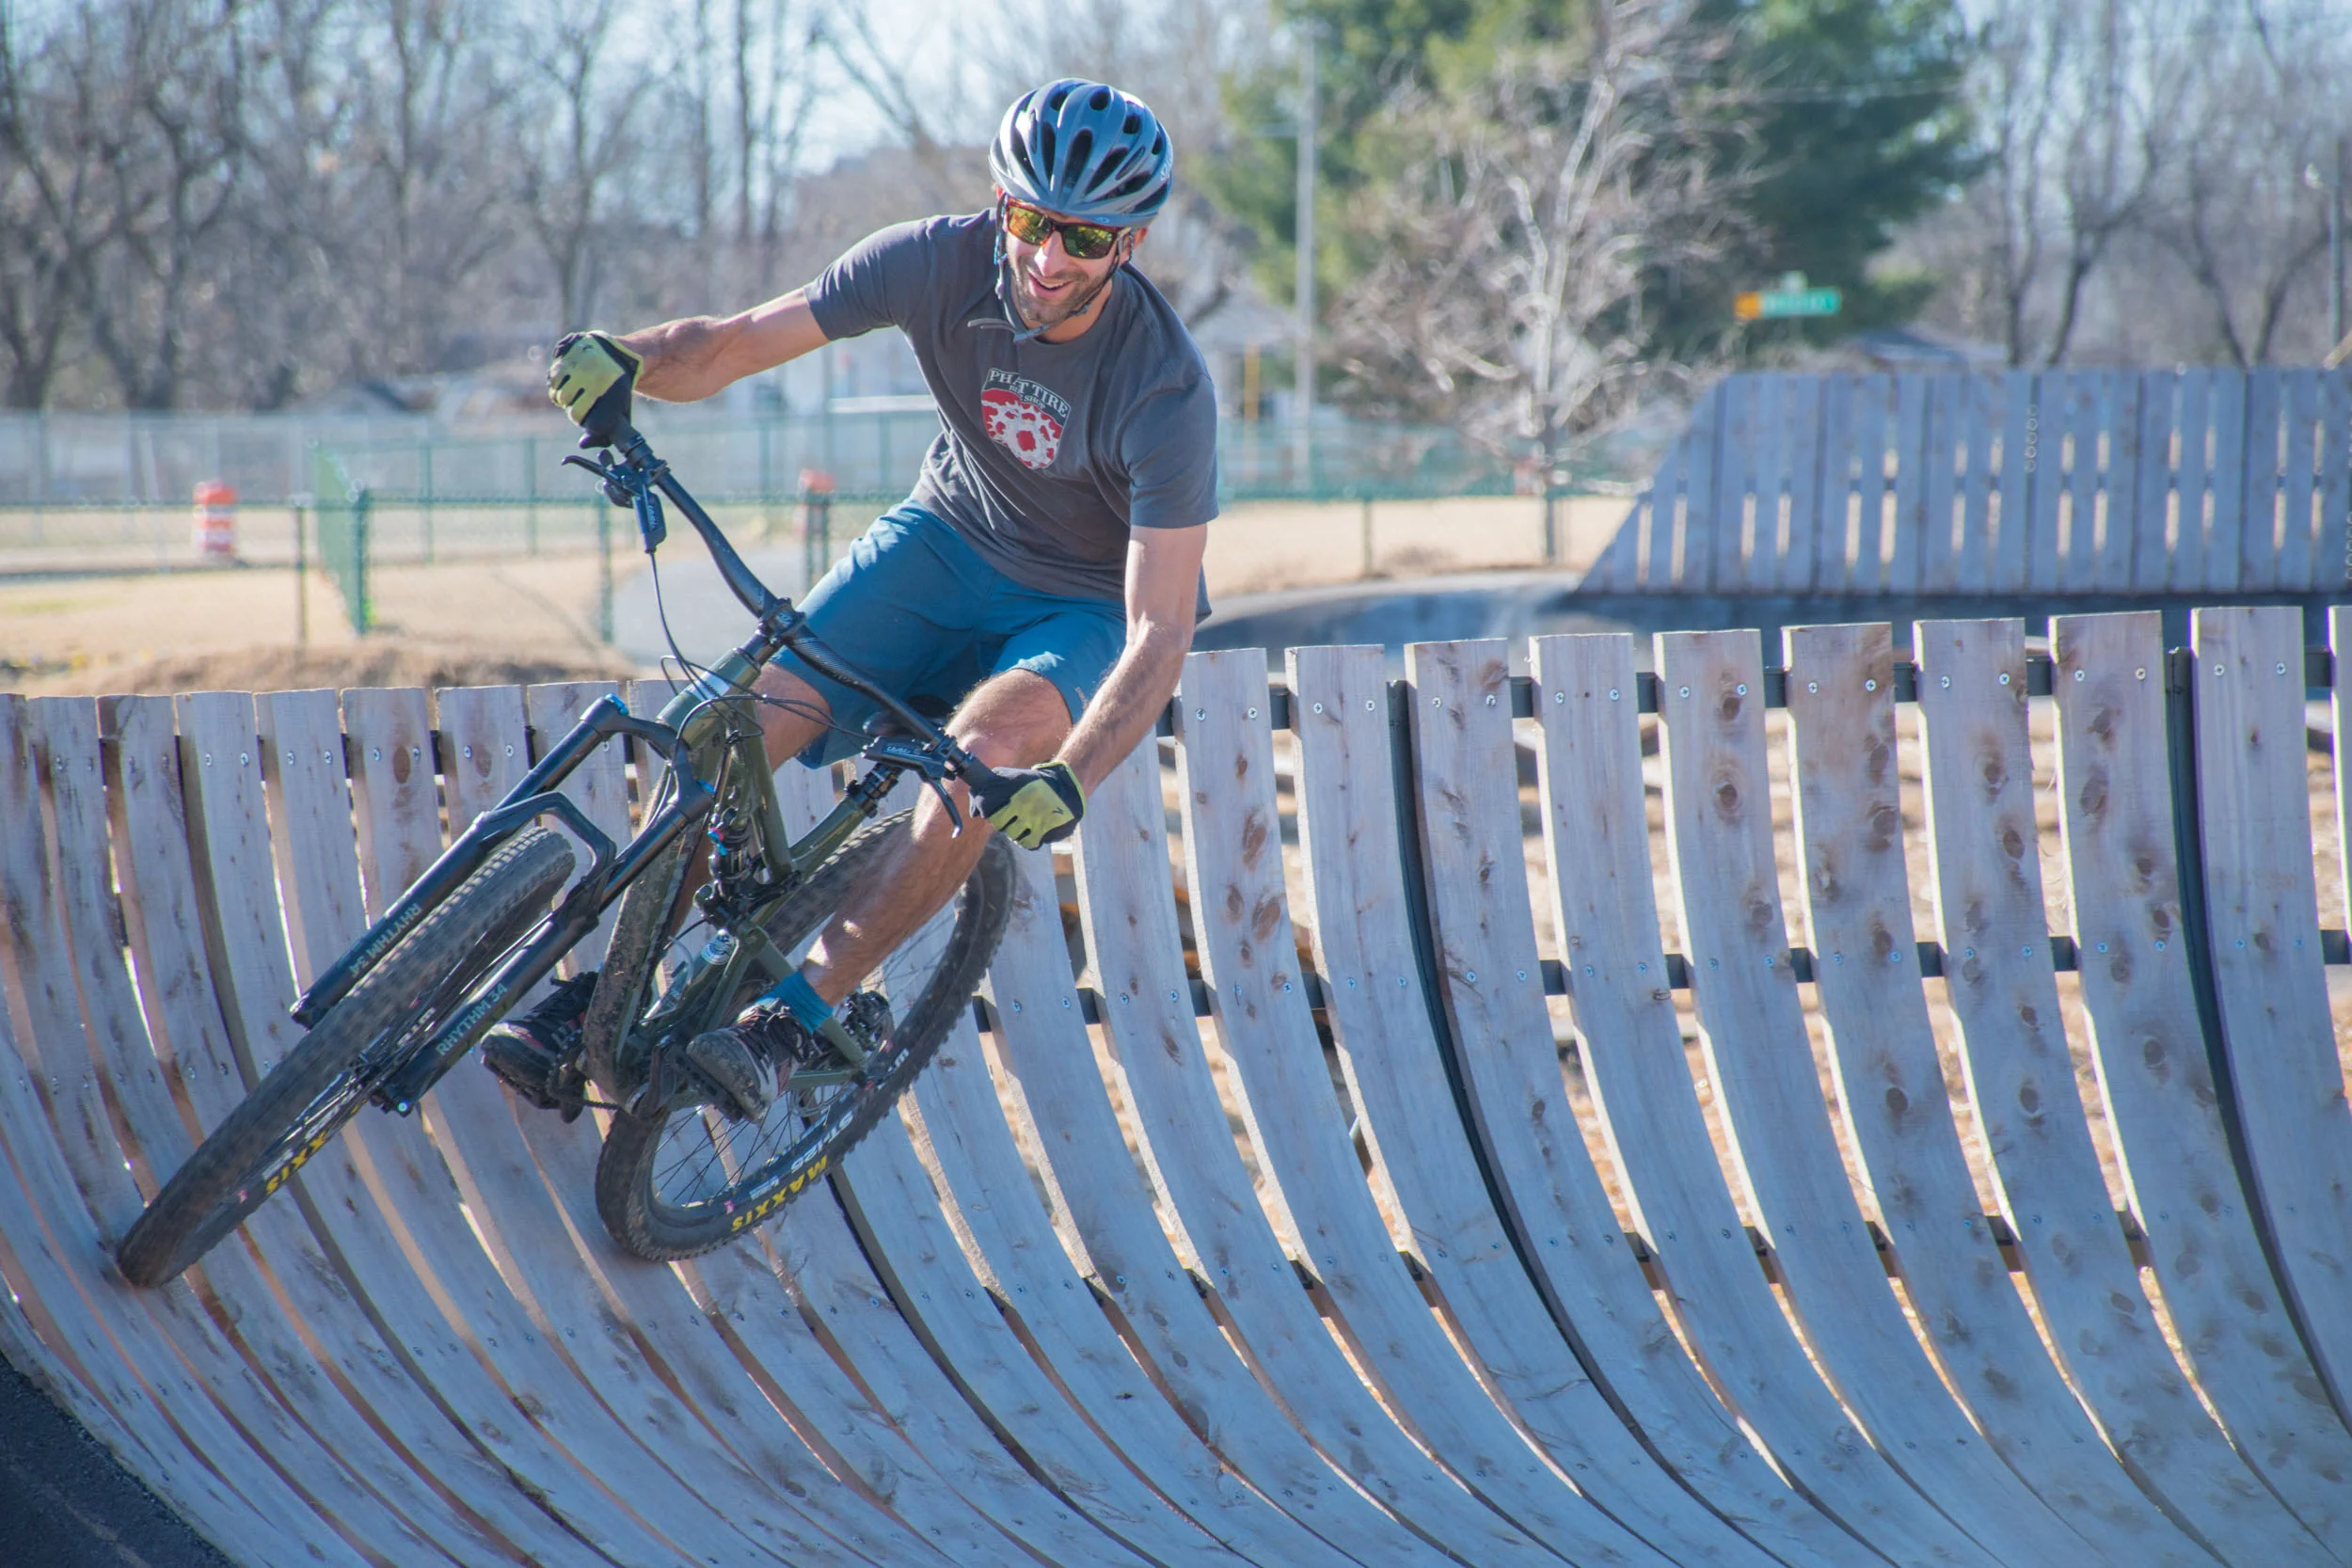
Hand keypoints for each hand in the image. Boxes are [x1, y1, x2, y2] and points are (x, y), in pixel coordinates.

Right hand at [547, 331, 641, 445]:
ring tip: (572, 390)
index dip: (578, 417)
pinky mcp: (570, 346)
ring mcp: (578, 358)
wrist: (624, 358)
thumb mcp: (619, 415)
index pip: (576, 415)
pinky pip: (553, 368)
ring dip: (561, 390)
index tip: (583, 412)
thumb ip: (602, 434)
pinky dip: (557, 376)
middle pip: (563, 398)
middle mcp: (588, 372)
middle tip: (577, 400)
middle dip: (569, 403)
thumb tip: (582, 445)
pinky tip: (567, 378)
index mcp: (601, 390)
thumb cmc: (618, 393)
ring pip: (555, 382)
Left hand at [971, 760, 1084, 848]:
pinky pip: (1028, 844)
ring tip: (1026, 818)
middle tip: (1012, 813)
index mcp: (1013, 789)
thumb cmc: (1033, 783)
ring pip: (1013, 836)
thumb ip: (988, 788)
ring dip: (1017, 830)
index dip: (986, 808)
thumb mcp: (1011, 775)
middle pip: (998, 824)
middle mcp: (1023, 804)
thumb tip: (973, 813)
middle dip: (1002, 820)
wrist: (1067, 787)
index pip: (985, 806)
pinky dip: (1028, 839)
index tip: (994, 806)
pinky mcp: (1046, 831)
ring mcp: (1035, 819)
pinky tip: (1034, 829)